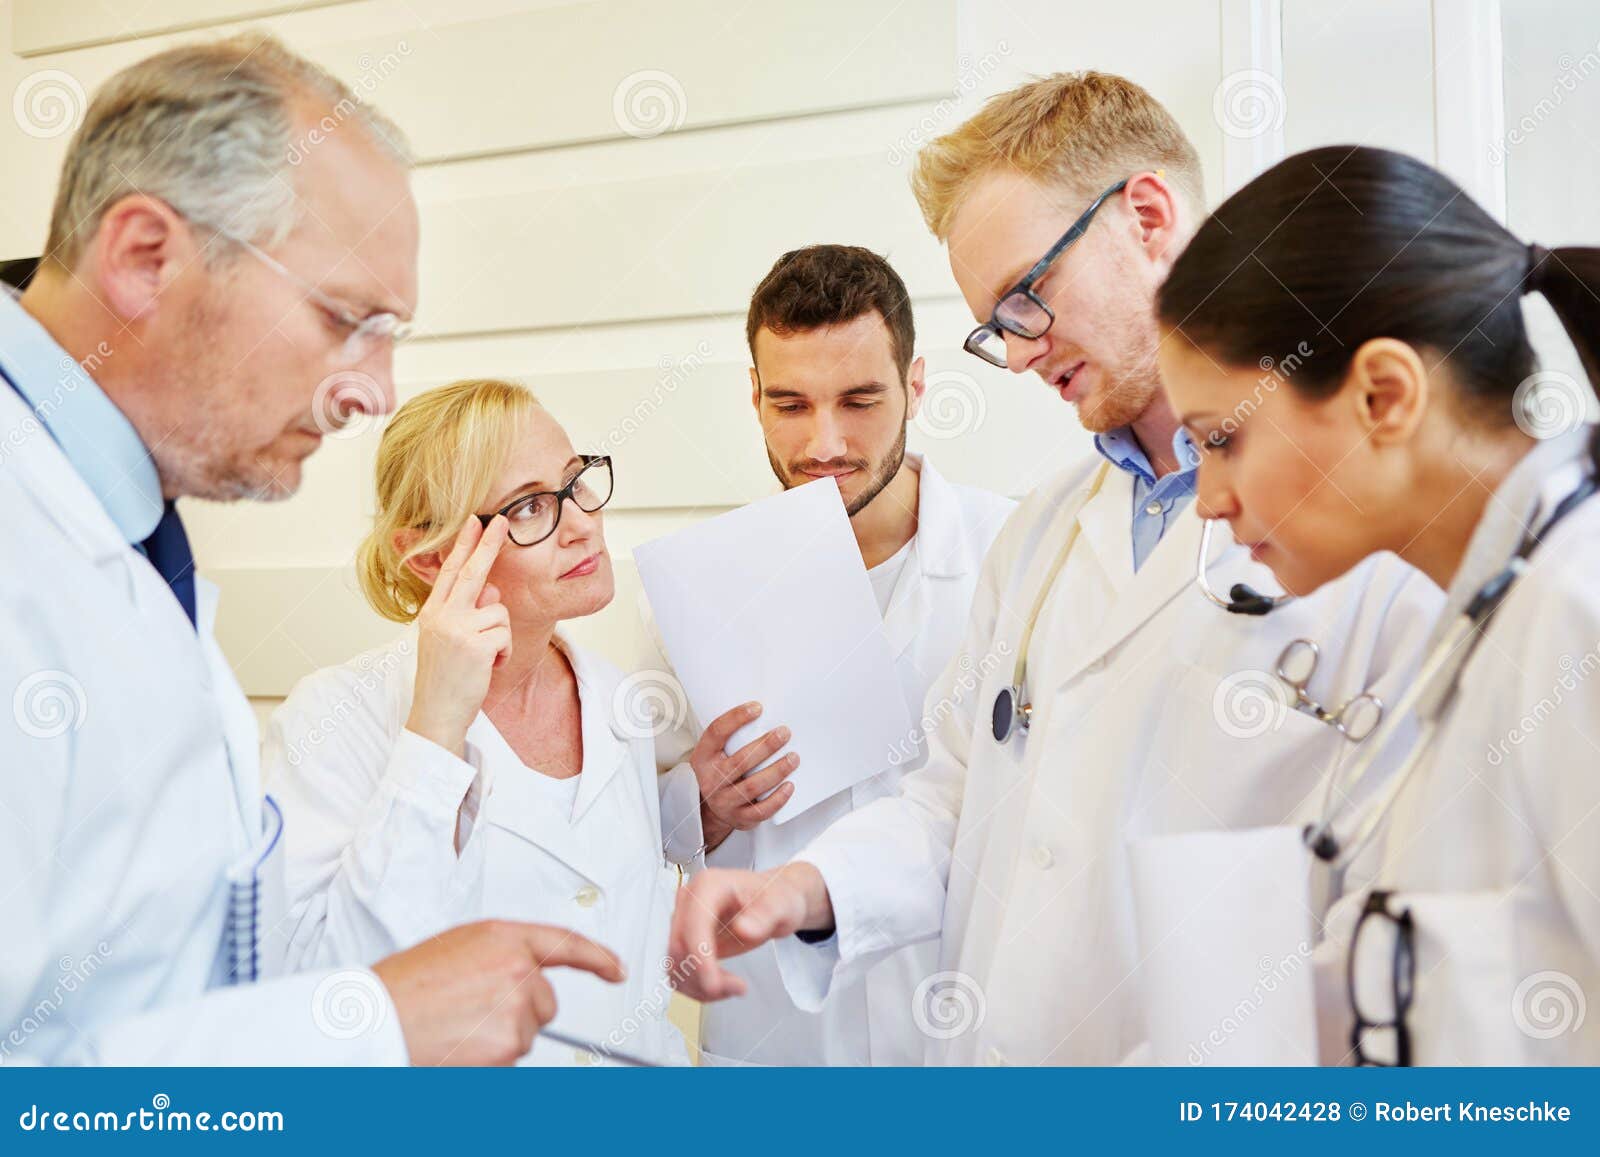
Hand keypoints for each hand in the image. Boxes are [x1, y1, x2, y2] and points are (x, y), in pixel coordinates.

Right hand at [373, 919, 623, 1065]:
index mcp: (503, 937)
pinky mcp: (510, 1041)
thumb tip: (526, 980)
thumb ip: (501, 957)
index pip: (566, 943)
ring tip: (457, 1026)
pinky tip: (460, 1044)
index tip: (616, 969)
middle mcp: (517, 967)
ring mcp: (517, 1005)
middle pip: (545, 1001)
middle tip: (473, 1013)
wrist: (376, 1018)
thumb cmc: (405, 986)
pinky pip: (512, 1056)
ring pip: (526, 1032)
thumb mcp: (458, 950)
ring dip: (499, 1036)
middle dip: (521, 1012)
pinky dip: (490, 1058)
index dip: (597, 957)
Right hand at [405, 516, 511, 757]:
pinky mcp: (475, 644)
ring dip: (501, 637)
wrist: (436, 713)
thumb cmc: (446, 678)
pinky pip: (506, 634)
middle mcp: (441, 616)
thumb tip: (491, 591)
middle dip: (488, 544)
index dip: (463, 545)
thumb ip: (466, 612)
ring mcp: (457, 629)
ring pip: (500, 612)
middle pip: (473, 572)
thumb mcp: (448, 639)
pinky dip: (504, 653)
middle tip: (501, 521)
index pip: (450, 571)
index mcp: (432, 612)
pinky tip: (488, 667)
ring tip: (484, 658)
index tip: (473, 522)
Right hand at [667, 863, 832, 1000]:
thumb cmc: (775, 897)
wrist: (774, 902)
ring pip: (676, 964)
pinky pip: (681, 971)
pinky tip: (725, 985)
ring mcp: (685, 922)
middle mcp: (690, 902)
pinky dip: (698, 986)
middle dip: (703, 975)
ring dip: (700, 985)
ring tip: (735, 987)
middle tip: (737, 987)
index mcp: (708, 885)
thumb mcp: (780, 905)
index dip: (699, 956)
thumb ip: (764, 916)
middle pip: (679, 947)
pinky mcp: (687, 942)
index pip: (694, 924)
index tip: (713, 983)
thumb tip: (743, 929)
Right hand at [689, 701, 798, 850]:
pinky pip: (761, 810)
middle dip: (766, 746)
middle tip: (785, 733)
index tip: (758, 707)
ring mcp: (724, 801)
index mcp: (703, 757)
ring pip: (753, 786)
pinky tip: (790, 786)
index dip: (736, 718)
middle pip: (740, 761)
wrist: (709, 810)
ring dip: (777, 770)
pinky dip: (777, 799)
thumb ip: (731, 738)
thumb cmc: (720, 771)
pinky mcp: (739, 818)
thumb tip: (764, 712)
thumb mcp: (715, 753)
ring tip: (794, 758)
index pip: (716, 733)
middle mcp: (711, 780)